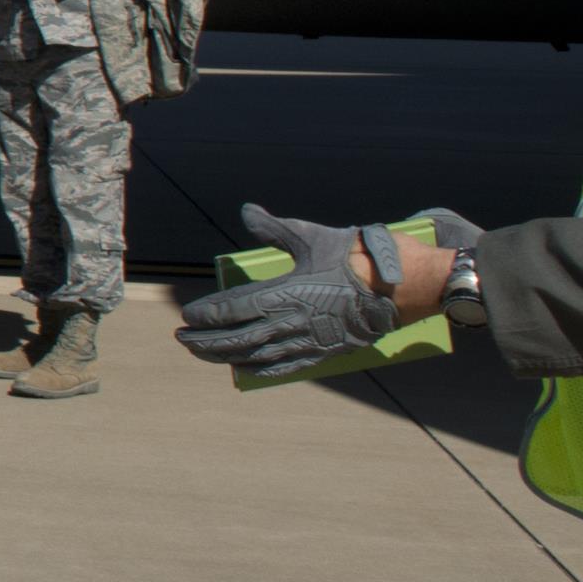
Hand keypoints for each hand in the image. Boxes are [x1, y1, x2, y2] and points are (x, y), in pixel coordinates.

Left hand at [175, 207, 398, 373]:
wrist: (399, 286)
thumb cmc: (352, 257)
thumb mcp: (312, 237)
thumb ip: (275, 229)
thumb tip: (247, 211)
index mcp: (285, 293)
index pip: (234, 308)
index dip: (208, 314)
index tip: (188, 315)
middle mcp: (293, 322)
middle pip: (239, 338)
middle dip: (207, 341)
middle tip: (182, 339)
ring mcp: (309, 341)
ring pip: (258, 355)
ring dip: (226, 356)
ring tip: (202, 353)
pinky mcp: (324, 352)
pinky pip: (287, 367)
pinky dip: (261, 370)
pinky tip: (242, 371)